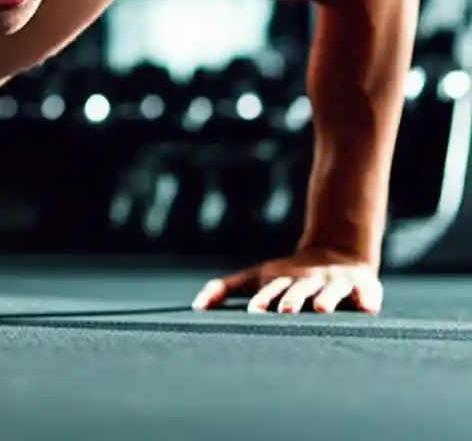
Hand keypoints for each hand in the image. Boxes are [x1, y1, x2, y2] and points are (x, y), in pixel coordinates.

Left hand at [191, 248, 382, 313]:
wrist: (336, 252)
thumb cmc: (288, 275)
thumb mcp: (257, 276)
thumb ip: (226, 288)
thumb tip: (195, 306)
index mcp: (282, 282)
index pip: (270, 291)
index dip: (263, 300)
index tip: (253, 311)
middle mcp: (307, 282)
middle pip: (298, 292)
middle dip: (291, 300)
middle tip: (286, 311)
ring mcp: (334, 284)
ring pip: (329, 293)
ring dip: (324, 300)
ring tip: (320, 310)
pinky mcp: (361, 287)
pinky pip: (366, 294)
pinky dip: (367, 300)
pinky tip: (368, 308)